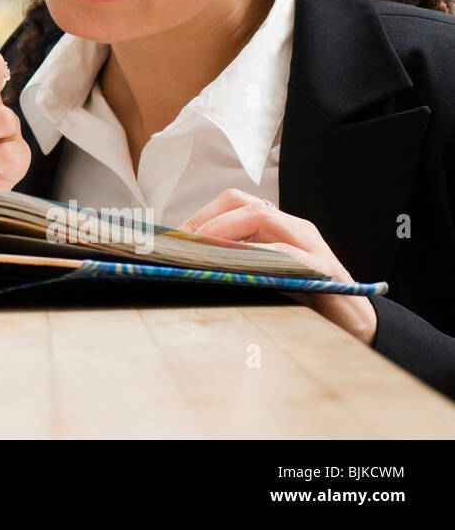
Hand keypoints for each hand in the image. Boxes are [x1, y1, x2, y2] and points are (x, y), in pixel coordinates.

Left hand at [178, 188, 377, 345]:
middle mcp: (296, 228)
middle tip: (185, 245)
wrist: (356, 328)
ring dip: (224, 231)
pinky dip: (257, 254)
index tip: (176, 238)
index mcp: (280, 227)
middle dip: (209, 220)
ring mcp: (312, 245)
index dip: (202, 215)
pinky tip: (237, 266)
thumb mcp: (266, 279)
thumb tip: (189, 265)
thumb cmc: (306, 304)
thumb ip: (238, 266)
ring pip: (263, 217)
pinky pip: (287, 252)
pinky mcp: (326, 269)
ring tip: (202, 251)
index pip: (236, 203)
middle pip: (246, 203)